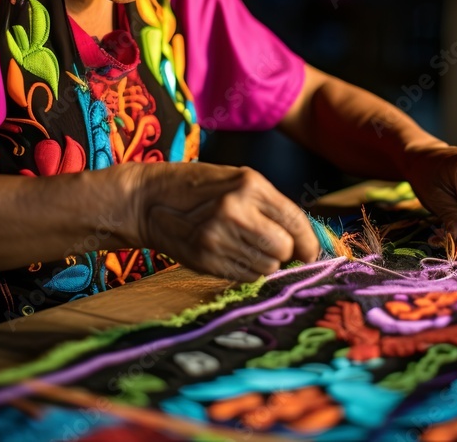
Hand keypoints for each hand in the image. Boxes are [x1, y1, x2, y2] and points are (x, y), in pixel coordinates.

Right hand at [132, 162, 319, 281]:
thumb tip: (303, 240)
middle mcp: (236, 210)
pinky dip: (247, 272)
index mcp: (250, 185)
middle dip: (286, 253)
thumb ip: (271, 205)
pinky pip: (245, 276)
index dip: (308, 242)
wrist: (148, 200)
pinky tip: (234, 256)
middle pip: (283, 249)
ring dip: (266, 263)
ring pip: (266, 267)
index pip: (295, 222)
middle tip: (274, 248)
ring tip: (248, 247)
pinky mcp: (206, 259)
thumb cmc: (198, 187)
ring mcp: (219, 236)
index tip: (309, 251)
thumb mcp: (238, 180)